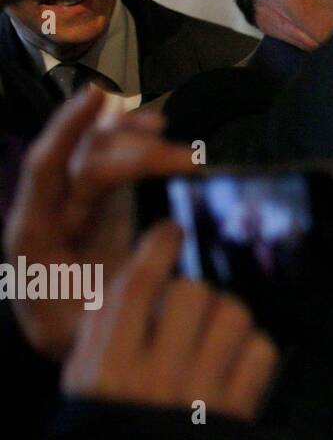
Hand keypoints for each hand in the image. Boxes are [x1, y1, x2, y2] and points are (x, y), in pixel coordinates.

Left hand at [3, 87, 197, 359]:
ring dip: (137, 136)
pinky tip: (156, 124)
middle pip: (89, 160)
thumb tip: (161, 269)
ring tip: (175, 139)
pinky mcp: (98, 199)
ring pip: (100, 149)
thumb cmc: (82, 340)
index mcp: (35, 238)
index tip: (97, 96)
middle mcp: (50, 210)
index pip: (46, 169)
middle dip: (139, 152)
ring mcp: (74, 201)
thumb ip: (116, 302)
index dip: (68, 128)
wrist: (74, 343)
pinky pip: (111, 154)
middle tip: (190, 161)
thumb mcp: (91, 332)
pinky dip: (132, 134)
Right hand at [62, 223, 278, 420]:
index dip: (157, 247)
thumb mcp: (85, 375)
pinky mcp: (239, 411)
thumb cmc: (111, 419)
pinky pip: (263, 351)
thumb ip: (106, 319)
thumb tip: (144, 259)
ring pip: (235, 314)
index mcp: (109, 369)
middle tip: (185, 310)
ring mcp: (203, 396)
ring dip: (226, 315)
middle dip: (192, 292)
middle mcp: (157, 380)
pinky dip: (253, 349)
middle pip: (193, 294)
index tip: (170, 230)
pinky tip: (233, 361)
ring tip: (211, 335)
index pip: (136, 288)